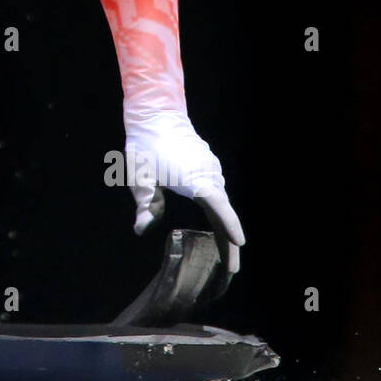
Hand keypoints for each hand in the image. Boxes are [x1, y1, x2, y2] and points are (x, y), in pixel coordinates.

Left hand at [124, 110, 244, 285]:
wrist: (155, 112)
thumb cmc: (146, 145)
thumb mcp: (140, 177)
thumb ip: (145, 204)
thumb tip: (142, 228)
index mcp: (197, 181)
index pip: (220, 210)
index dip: (230, 229)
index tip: (240, 246)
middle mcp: (209, 176)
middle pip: (224, 212)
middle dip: (228, 242)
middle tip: (231, 269)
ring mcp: (210, 168)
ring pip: (220, 201)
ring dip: (223, 225)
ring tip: (224, 250)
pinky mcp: (206, 163)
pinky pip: (216, 190)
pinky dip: (218, 208)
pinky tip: (214, 219)